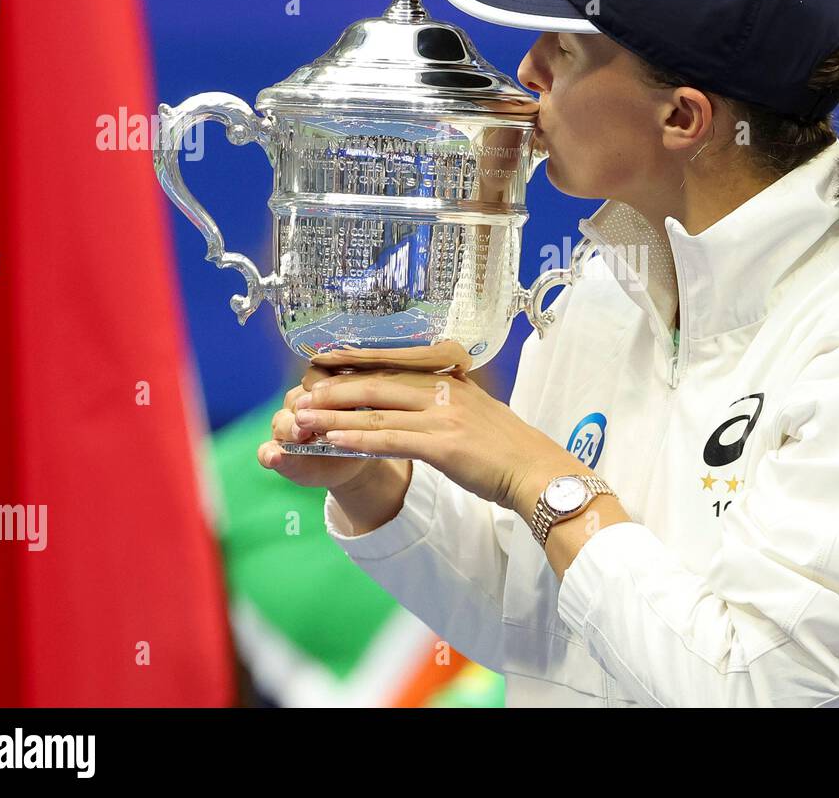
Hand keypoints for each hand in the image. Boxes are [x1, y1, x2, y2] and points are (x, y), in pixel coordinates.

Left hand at [291, 345, 580, 511]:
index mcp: (449, 381)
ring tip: (303, 419)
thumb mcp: (478, 412)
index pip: (392, 369)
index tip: (324, 367)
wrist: (537, 471)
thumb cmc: (509, 449)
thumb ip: (449, 402)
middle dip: (334, 389)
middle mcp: (443, 392)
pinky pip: (391, 440)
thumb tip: (424, 401)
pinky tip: (333, 440)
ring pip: (377, 411)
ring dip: (335, 415)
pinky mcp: (443, 445)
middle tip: (301, 394)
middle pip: (378, 384)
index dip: (355, 368)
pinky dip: (359, 438)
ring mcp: (443, 417)